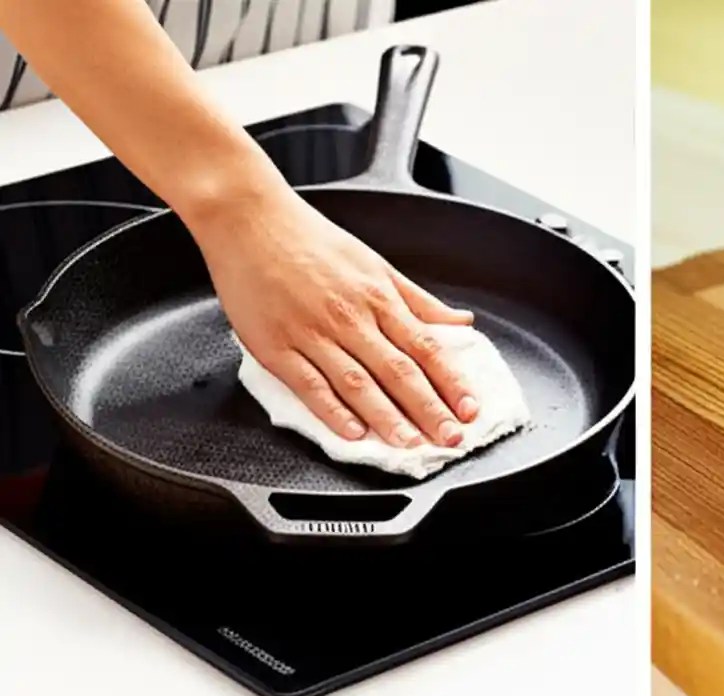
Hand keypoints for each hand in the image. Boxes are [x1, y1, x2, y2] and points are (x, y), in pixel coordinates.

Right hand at [194, 190, 477, 448]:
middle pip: (399, 371)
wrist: (249, 219)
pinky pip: (309, 385)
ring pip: (358, 384)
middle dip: (429, 409)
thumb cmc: (312, 240)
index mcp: (378, 297)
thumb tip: (461, 322)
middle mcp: (350, 317)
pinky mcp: (275, 347)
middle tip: (451, 439)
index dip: (451, 382)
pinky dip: (333, 411)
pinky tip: (353, 432)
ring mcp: (312, 333)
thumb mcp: (376, 264)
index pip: (426, 347)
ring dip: (388, 418)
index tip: (470, 409)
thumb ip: (420, 300)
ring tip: (410, 445)